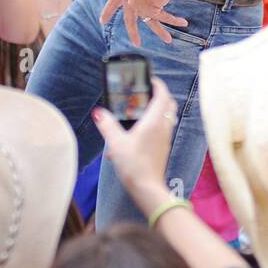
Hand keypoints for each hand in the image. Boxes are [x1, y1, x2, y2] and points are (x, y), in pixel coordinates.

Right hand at [93, 77, 177, 213]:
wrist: (147, 188)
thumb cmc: (134, 165)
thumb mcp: (116, 143)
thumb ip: (107, 125)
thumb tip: (99, 112)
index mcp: (154, 121)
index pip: (163, 95)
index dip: (157, 84)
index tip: (148, 79)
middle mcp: (163, 127)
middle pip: (168, 104)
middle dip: (159, 95)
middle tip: (144, 93)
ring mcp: (165, 138)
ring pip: (166, 117)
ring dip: (157, 110)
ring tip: (138, 112)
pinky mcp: (163, 147)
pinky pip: (161, 129)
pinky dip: (153, 125)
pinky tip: (133, 136)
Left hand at [99, 0, 187, 45]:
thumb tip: (150, 3)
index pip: (113, 2)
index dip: (107, 12)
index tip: (102, 21)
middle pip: (130, 20)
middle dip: (133, 33)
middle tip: (136, 42)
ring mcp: (139, 6)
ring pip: (152, 22)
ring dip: (161, 32)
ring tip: (168, 40)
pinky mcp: (151, 9)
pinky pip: (164, 17)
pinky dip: (174, 20)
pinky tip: (182, 22)